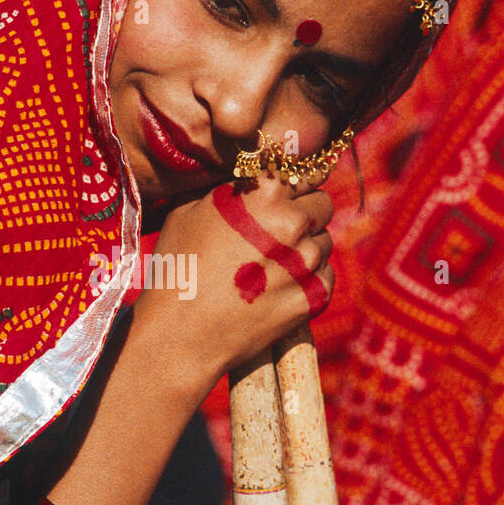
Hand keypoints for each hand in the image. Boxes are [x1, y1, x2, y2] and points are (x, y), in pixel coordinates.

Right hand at [132, 171, 334, 386]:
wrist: (179, 334)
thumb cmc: (177, 268)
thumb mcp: (189, 209)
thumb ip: (230, 185)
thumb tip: (251, 172)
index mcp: (264, 190)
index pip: (305, 171)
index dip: (295, 183)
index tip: (289, 194)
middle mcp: (292, 221)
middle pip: (322, 204)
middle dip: (304, 215)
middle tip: (276, 234)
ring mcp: (307, 260)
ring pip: (324, 241)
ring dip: (306, 249)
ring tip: (269, 267)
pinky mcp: (315, 295)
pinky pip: (326, 275)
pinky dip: (309, 279)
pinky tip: (276, 289)